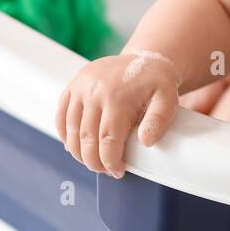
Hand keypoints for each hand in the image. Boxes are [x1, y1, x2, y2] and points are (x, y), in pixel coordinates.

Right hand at [55, 51, 181, 178]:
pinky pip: (61, 116)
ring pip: (71, 131)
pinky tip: (76, 146)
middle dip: (94, 161)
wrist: (144, 58)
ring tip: (93, 161)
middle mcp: (94, 92)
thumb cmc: (157, 82)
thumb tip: (145, 142)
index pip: (108, 140)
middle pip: (86, 139)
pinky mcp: (72, 87)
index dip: (110, 161)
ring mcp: (80, 88)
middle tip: (105, 170)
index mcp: (117, 97)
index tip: (118, 172)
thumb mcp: (168, 97)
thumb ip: (159, 119)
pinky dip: (66, 135)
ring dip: (78, 152)